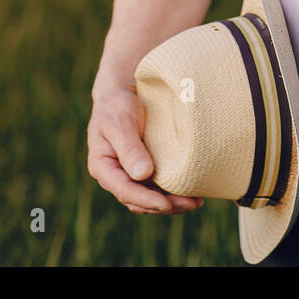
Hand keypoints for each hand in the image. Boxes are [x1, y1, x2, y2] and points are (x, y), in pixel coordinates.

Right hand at [86, 79, 203, 214]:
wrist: (124, 93)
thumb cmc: (118, 104)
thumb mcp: (120, 122)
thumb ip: (129, 148)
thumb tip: (142, 174)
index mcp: (102, 167)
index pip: (124, 190)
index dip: (145, 200)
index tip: (166, 204)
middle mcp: (116, 176)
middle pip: (139, 201)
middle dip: (164, 206)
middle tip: (190, 204)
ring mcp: (131, 175)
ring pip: (150, 198)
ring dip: (172, 203)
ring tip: (195, 202)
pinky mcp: (145, 171)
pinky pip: (157, 188)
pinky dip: (173, 193)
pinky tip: (191, 192)